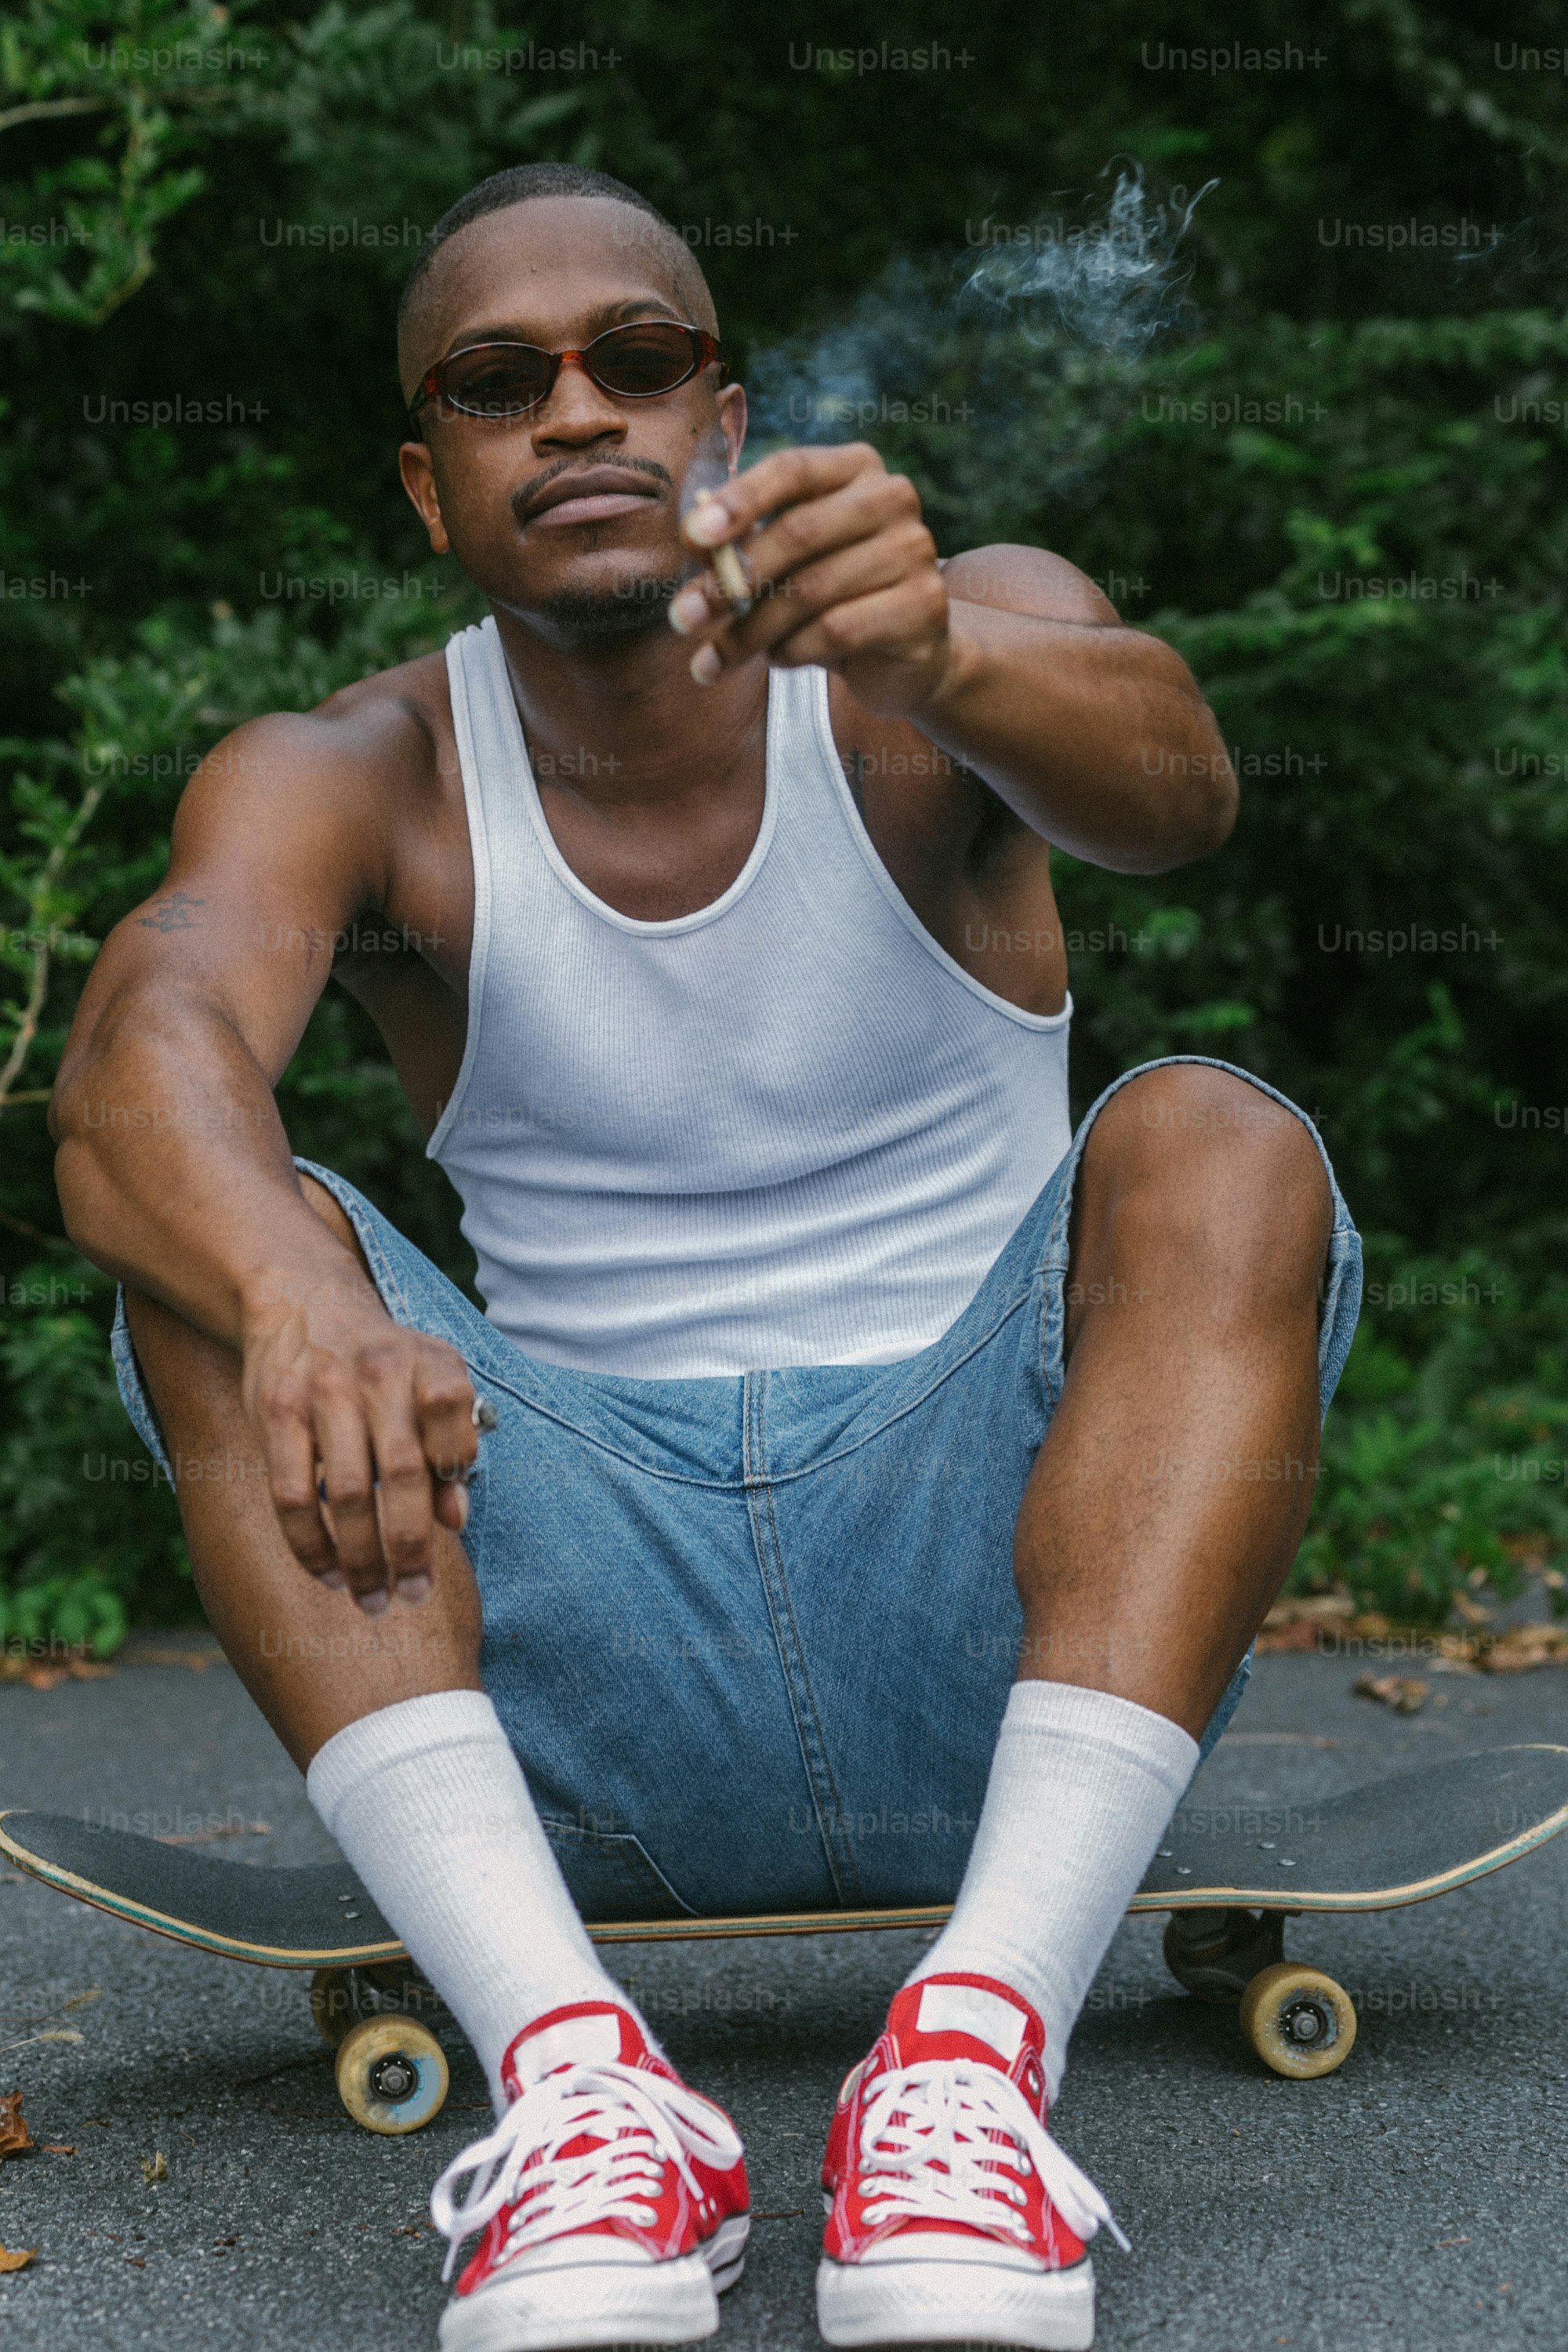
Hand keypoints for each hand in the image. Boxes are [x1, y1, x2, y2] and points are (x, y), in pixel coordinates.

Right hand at [240, 1296, 478, 1610]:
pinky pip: (293, 1494)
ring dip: (361, 1559)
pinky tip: (326, 1573)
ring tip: (372, 1599)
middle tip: (413, 1596)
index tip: (449, 1518)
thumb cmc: (383, 1362)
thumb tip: (456, 1518)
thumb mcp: (431, 1380)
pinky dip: (311, 1544)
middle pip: (403, 1473)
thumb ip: (450, 1445)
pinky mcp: (278, 1411)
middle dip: (411, 1547)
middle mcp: (381, 1374)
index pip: (455, 1417)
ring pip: (349, 1493)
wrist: (303, 1301)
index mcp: (430, 1363)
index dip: (455, 1468)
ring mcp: (326, 1392)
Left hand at [669, 443, 950, 720]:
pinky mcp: (924, 606)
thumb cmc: (832, 596)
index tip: (692, 535)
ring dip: (752, 630)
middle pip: (798, 532)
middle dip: (731, 580)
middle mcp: (893, 498)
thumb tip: (693, 536)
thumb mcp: (782, 565)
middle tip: (683, 619)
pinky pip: (837, 631)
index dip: (740, 500)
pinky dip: (794, 650)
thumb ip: (739, 544)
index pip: (792, 469)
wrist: (904, 654)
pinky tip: (779, 659)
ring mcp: (915, 550)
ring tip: (718, 658)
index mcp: (855, 469)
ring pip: (813, 590)